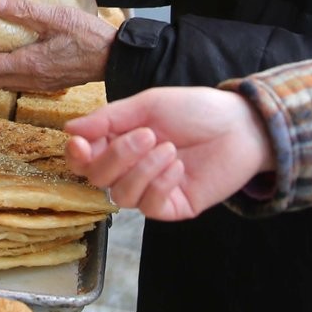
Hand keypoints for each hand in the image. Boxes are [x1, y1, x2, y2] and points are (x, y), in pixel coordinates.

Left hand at [0, 0, 114, 91]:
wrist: (116, 58)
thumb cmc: (89, 36)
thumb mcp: (56, 17)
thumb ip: (23, 10)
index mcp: (29, 65)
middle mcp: (31, 80)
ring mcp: (40, 84)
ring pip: (1, 83)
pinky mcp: (48, 83)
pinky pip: (14, 81)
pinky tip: (0, 58)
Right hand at [64, 87, 275, 219]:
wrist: (241, 126)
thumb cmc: (195, 110)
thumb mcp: (148, 105)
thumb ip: (108, 118)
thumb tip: (71, 129)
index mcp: (119, 141)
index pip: (84, 159)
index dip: (77, 156)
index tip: (81, 145)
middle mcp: (130, 168)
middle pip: (98, 179)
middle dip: (118, 157)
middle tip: (147, 136)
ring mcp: (151, 190)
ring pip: (121, 196)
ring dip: (143, 170)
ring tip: (169, 149)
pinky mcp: (172, 206)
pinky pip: (150, 206)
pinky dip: (160, 183)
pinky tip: (178, 166)